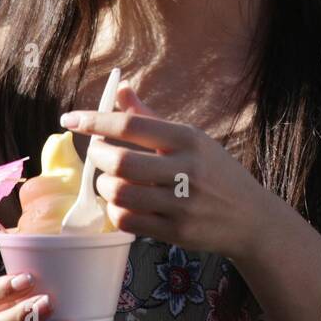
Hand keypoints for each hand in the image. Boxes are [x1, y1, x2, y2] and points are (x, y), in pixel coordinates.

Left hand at [64, 83, 271, 260]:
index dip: (94, 121)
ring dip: (104, 187)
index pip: (131, 124)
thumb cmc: (215, 172)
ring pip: (120, 194)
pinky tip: (122, 204)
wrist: (251, 218)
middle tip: (97, 154)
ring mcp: (182, 204)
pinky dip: (115, 211)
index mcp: (188, 139)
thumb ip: (150, 116)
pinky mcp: (177, 232)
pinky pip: (128, 221)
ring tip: (109, 181)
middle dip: (97, 157)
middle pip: (120, 162)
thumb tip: (119, 88)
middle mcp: (186, 169)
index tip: (69, 119)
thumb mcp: (191, 138)